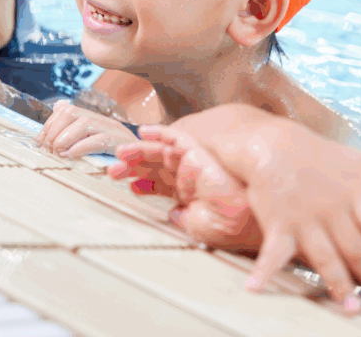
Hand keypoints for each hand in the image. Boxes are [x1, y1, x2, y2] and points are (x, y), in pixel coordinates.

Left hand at [36, 99, 136, 157]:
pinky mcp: (118, 142)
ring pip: (83, 123)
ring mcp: (111, 128)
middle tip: (48, 149)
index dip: (49, 124)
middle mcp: (101, 118)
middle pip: (71, 113)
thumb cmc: (111, 156)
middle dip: (54, 130)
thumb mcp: (90, 142)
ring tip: (58, 153)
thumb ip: (72, 129)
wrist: (143, 162)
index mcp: (93, 117)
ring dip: (64, 138)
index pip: (65, 110)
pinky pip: (97, 140)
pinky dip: (80, 148)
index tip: (40, 141)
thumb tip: (54, 113)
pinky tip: (71, 156)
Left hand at [112, 127, 262, 250]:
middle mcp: (193, 175)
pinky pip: (176, 136)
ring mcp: (196, 161)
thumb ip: (185, 219)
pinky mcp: (199, 151)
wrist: (247, 217)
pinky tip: (144, 131)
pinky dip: (160, 132)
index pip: (165, 185)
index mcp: (193, 193)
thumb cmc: (231, 227)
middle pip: (158, 167)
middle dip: (135, 167)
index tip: (130, 187)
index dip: (146, 184)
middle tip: (113, 170)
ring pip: (162, 151)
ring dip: (139, 151)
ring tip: (119, 154)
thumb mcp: (199, 229)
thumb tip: (174, 214)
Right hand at [145, 106, 360, 313]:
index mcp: (354, 192)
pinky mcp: (278, 224)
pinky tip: (256, 288)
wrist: (275, 145)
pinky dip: (264, 271)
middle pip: (358, 249)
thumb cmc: (320, 157)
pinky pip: (272, 252)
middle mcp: (332, 208)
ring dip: (339, 285)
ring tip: (352, 309)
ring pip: (326, 258)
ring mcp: (304, 219)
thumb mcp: (360, 159)